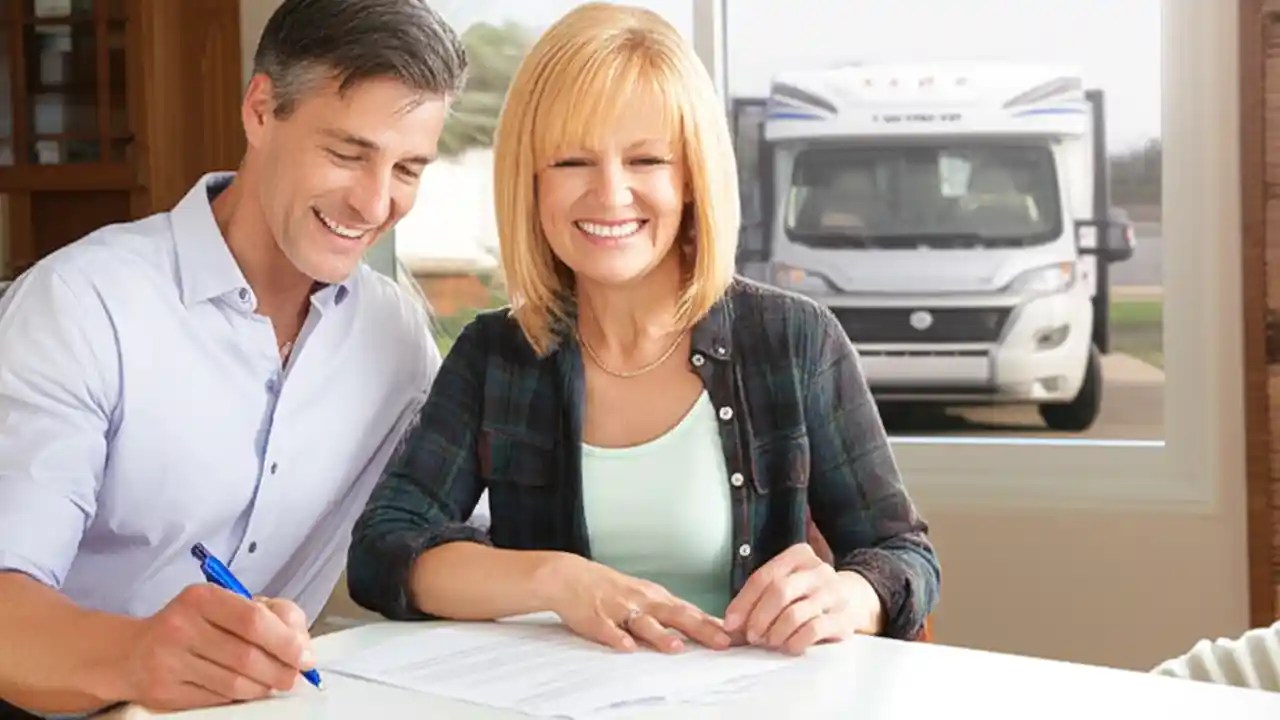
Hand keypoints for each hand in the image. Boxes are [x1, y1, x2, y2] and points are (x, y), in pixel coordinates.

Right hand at [111, 585, 314, 710]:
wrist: (132, 653)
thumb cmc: (194, 625)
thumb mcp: (226, 605)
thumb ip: (269, 615)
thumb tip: (303, 644)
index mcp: (201, 597)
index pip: (253, 619)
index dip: (286, 641)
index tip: (305, 656)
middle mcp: (181, 626)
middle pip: (246, 656)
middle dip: (280, 669)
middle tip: (294, 675)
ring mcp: (169, 661)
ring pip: (234, 683)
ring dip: (263, 687)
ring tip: (272, 682)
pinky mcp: (165, 692)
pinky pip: (217, 699)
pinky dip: (240, 697)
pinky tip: (246, 689)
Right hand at [543, 555, 731, 653]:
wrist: (570, 576)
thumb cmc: (611, 589)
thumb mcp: (645, 595)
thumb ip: (671, 611)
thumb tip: (705, 624)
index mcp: (655, 597)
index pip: (690, 610)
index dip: (713, 623)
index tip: (736, 635)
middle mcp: (642, 602)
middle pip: (675, 615)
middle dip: (699, 629)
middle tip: (721, 642)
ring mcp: (619, 610)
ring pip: (643, 623)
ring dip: (660, 635)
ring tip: (677, 647)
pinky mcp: (596, 619)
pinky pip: (607, 630)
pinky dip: (617, 638)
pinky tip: (626, 647)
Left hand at [723, 544, 883, 655]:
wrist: (854, 600)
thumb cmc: (807, 594)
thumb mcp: (785, 585)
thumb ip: (758, 599)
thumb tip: (730, 624)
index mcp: (798, 555)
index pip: (763, 577)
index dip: (743, 602)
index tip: (730, 623)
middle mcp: (818, 569)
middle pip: (779, 592)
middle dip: (759, 618)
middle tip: (751, 636)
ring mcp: (833, 593)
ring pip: (794, 614)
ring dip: (775, 633)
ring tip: (769, 642)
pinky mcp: (843, 618)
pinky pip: (812, 631)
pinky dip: (794, 642)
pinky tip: (788, 647)